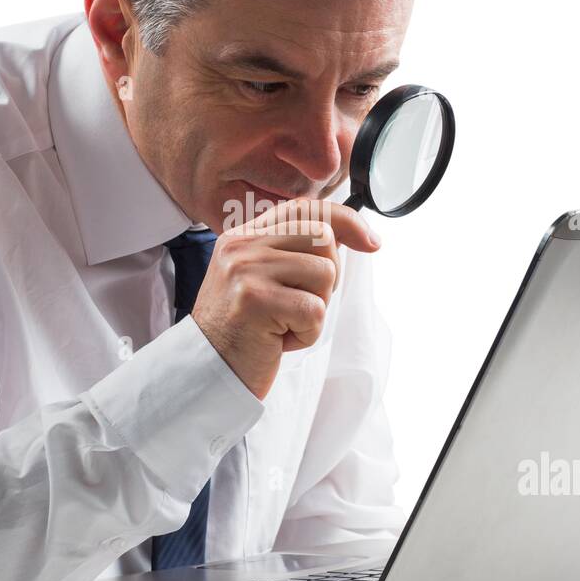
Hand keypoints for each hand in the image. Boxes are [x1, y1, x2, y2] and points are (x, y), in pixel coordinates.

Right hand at [192, 199, 380, 399]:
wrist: (208, 371)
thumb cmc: (244, 331)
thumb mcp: (266, 281)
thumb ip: (296, 252)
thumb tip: (358, 235)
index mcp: (244, 236)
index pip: (305, 209)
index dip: (346, 221)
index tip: (371, 242)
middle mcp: (241, 245)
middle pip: (322, 237)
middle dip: (327, 278)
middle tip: (298, 307)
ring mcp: (245, 270)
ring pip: (324, 273)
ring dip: (315, 310)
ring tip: (283, 325)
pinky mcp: (255, 300)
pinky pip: (315, 310)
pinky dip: (307, 334)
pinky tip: (279, 340)